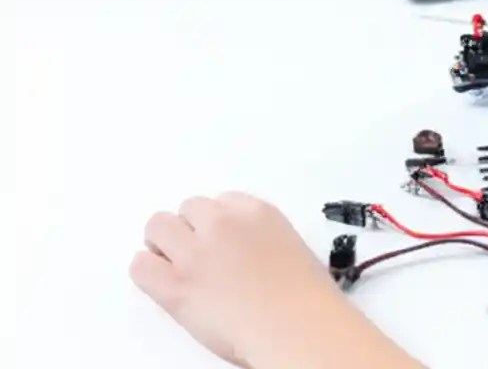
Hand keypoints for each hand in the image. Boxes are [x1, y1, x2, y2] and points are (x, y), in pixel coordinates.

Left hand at [131, 193, 346, 366]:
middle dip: (190, 229)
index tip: (224, 245)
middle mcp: (222, 223)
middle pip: (188, 208)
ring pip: (157, 225)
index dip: (217, 224)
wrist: (296, 327)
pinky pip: (140, 265)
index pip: (221, 201)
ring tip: (177, 269)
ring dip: (164, 244)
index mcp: (256, 212)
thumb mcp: (291, 247)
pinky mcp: (174, 284)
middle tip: (198, 257)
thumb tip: (237, 252)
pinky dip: (148, 272)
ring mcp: (195, 252)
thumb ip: (259, 238)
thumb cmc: (305, 298)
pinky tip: (164, 285)